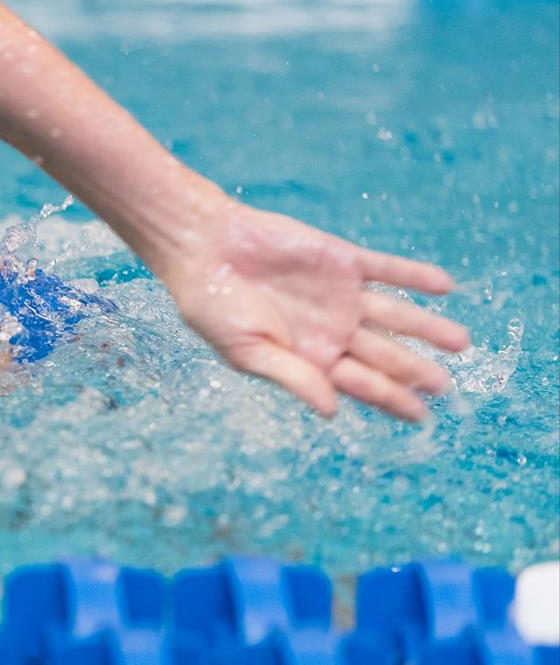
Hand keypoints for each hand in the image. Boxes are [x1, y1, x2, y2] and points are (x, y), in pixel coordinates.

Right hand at [158, 200, 469, 420]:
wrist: (204, 249)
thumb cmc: (213, 307)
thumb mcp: (246, 352)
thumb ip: (292, 378)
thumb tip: (332, 412)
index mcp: (308, 357)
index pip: (360, 384)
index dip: (391, 400)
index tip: (421, 416)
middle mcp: (331, 329)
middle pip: (384, 354)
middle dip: (415, 371)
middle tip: (446, 387)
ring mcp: (340, 295)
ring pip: (394, 316)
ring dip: (427, 328)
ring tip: (461, 342)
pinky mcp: (341, 260)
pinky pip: (386, 270)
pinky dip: (414, 277)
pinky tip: (444, 286)